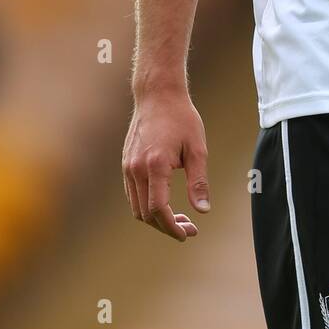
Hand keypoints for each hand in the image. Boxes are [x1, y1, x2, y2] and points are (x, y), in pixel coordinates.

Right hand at [122, 86, 209, 239]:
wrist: (157, 95)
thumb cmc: (181, 118)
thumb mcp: (197, 149)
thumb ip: (198, 181)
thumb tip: (203, 211)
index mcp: (155, 166)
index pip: (158, 209)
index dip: (172, 227)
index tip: (188, 234)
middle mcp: (136, 169)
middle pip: (146, 213)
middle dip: (167, 226)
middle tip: (190, 228)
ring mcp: (128, 166)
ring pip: (136, 207)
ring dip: (156, 219)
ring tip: (180, 219)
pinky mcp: (126, 163)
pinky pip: (132, 194)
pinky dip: (146, 205)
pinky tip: (165, 203)